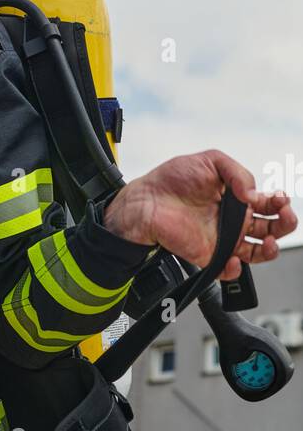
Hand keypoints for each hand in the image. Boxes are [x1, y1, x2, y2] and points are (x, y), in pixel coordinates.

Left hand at [102, 149, 296, 280]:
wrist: (145, 200)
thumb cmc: (172, 180)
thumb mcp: (211, 161)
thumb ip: (237, 173)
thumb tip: (253, 194)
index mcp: (237, 198)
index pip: (269, 205)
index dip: (280, 202)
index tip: (279, 197)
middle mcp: (233, 220)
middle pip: (271, 229)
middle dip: (285, 224)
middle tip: (284, 216)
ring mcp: (222, 239)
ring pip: (257, 252)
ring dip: (270, 250)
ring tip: (271, 242)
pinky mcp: (207, 254)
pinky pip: (227, 269)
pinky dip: (235, 268)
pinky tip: (235, 258)